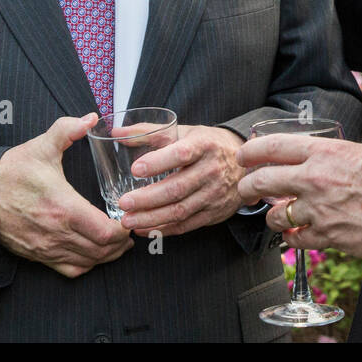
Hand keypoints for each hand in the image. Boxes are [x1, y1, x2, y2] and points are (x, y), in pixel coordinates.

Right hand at [0, 113, 132, 276]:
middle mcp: (57, 233)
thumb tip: (89, 118)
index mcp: (63, 208)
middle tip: (130, 230)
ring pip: (88, 262)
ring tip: (118, 242)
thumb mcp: (40, 147)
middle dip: (121, 243)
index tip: (129, 218)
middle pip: (102, 250)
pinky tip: (94, 252)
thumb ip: (67, 130)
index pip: (105, 232)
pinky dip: (87, 263)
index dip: (124, 230)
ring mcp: (47, 248)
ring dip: (107, 254)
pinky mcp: (38, 255)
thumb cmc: (9, 173)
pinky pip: (70, 270)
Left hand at [117, 125, 245, 235]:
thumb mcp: (185, 132)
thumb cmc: (207, 145)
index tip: (135, 169)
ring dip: (151, 218)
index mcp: (204, 146)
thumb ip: (150, 133)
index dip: (158, 162)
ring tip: (127, 220)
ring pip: (180, 211)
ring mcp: (214, 194)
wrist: (245, 165)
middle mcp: (212, 171)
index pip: (181, 154)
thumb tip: (116, 133)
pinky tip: (143, 229)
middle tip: (124, 203)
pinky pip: (186, 225)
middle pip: (177, 188)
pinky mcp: (214, 213)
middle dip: (147, 198)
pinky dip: (163, 229)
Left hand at [237, 136, 361, 260]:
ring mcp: (317, 209)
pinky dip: (291, 239)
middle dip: (247, 188)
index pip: (272, 146)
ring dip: (273, 218)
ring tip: (280, 216)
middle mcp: (313, 178)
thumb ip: (337, 156)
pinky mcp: (326, 236)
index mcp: (322, 152)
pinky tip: (296, 235)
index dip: (251, 151)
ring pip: (274, 216)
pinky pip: (294, 240)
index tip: (243, 157)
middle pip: (261, 181)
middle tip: (246, 192)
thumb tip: (328, 158)